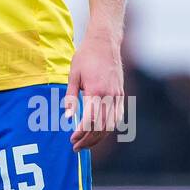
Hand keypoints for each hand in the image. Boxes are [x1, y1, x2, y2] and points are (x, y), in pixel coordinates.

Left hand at [64, 28, 124, 150]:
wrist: (104, 42)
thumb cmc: (86, 57)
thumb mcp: (73, 75)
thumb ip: (70, 97)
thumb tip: (67, 117)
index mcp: (96, 91)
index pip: (90, 120)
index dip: (81, 133)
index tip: (72, 139)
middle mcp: (109, 95)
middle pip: (101, 126)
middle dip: (89, 140)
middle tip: (76, 147)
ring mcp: (117, 95)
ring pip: (111, 124)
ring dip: (99, 137)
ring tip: (86, 143)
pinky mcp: (121, 94)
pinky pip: (118, 116)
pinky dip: (109, 127)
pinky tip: (99, 132)